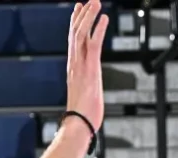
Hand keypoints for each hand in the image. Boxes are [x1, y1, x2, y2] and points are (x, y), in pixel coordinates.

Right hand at [62, 0, 107, 136]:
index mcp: (73, 69)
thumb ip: (84, 90)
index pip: (73, 41)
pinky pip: (94, 44)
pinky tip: (104, 18)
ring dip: (89, 16)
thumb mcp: (84, 99)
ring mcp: (81, 66)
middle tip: (88, 0)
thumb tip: (86, 95)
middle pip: (76, 33)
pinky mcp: (91, 69)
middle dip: (82, 15)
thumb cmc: (82, 118)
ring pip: (82, 34)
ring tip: (95, 1)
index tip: (78, 10)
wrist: (78, 126)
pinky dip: (99, 29)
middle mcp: (75, 64)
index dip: (75, 24)